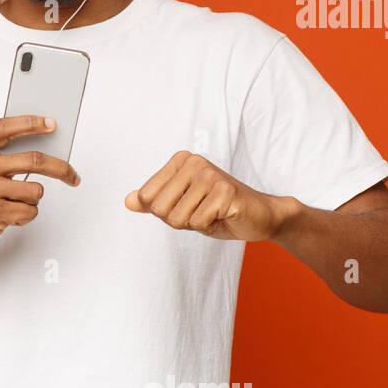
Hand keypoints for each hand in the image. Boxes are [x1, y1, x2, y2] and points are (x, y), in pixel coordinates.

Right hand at [0, 115, 81, 258]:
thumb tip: (40, 143)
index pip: (5, 128)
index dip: (30, 123)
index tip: (51, 124)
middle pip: (34, 160)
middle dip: (60, 168)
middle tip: (71, 174)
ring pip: (36, 191)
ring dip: (33, 198)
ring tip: (15, 200)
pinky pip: (29, 211)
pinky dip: (26, 214)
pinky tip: (10, 214)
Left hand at [124, 150, 288, 241]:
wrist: (258, 216)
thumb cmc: (218, 210)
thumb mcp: (180, 205)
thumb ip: (154, 202)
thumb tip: (128, 200)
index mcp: (180, 161)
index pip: (146, 197)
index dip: (164, 212)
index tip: (187, 205)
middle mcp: (193, 162)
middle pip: (159, 208)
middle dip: (178, 219)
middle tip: (201, 212)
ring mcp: (210, 174)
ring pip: (177, 218)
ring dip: (195, 224)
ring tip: (212, 213)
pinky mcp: (225, 191)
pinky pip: (198, 222)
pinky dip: (209, 226)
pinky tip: (223, 216)